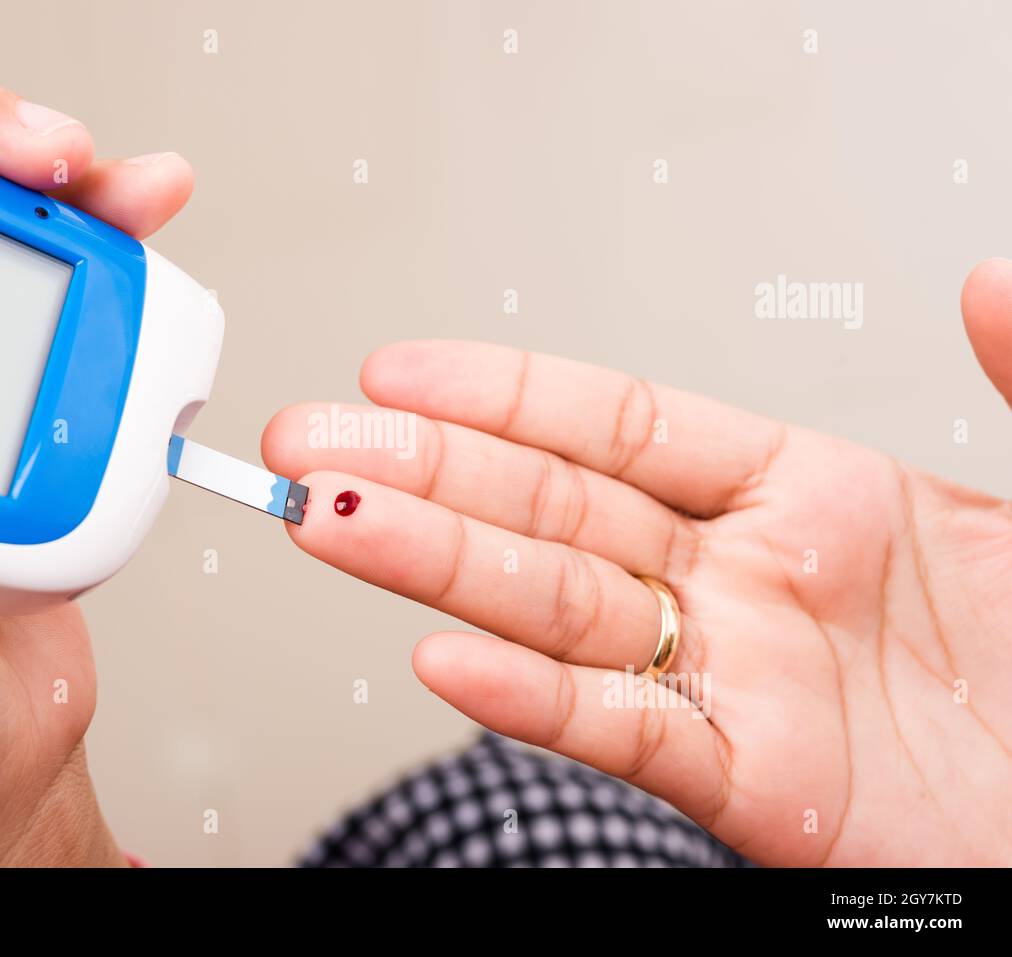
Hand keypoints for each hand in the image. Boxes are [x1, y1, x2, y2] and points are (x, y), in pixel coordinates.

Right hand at [262, 262, 1011, 865]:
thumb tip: (984, 277)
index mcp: (809, 496)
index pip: (620, 425)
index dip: (505, 394)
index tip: (404, 370)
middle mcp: (745, 582)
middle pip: (551, 510)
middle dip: (423, 471)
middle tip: (316, 444)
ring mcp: (734, 677)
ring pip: (553, 609)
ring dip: (433, 565)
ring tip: (334, 522)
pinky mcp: (745, 781)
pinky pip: (618, 730)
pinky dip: (525, 699)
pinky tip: (444, 657)